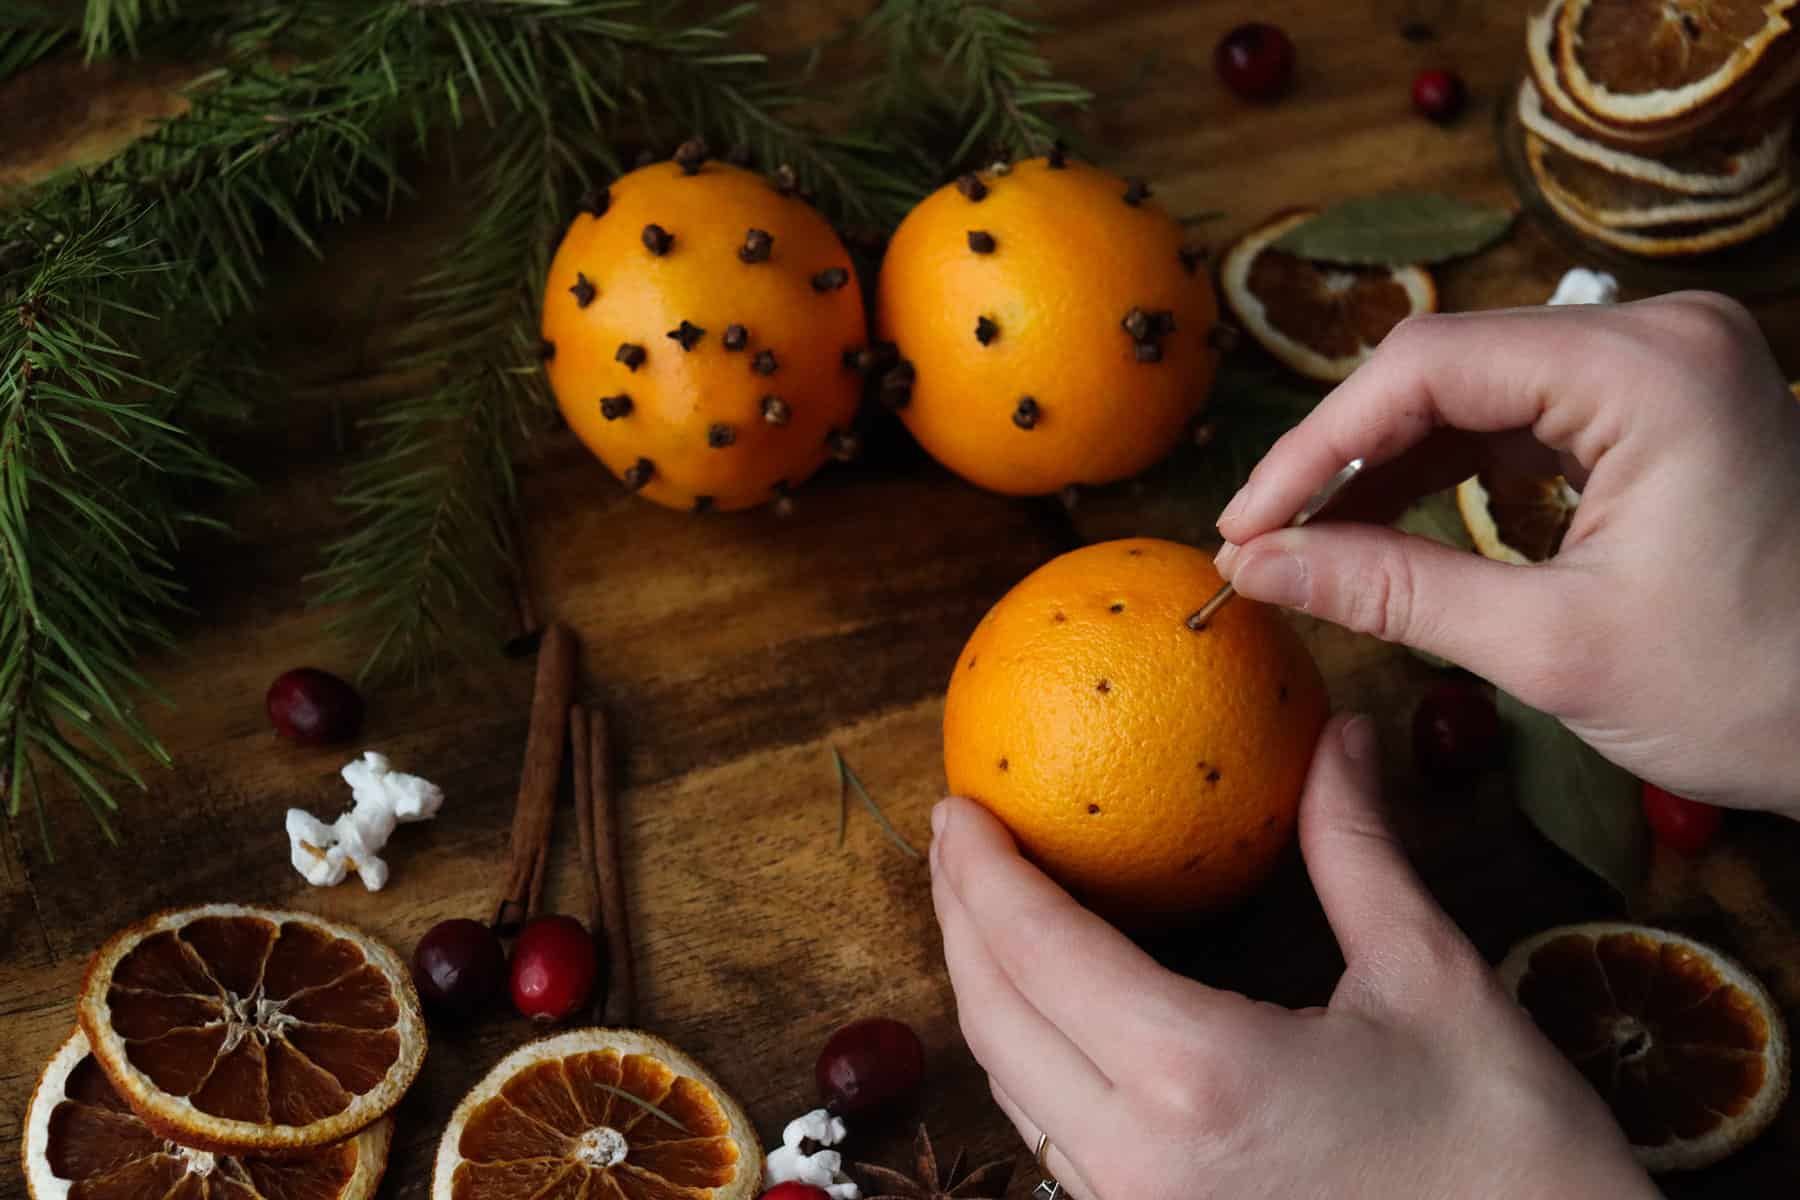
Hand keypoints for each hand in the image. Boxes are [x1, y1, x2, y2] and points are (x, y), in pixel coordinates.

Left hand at [930, 716, 1657, 1199]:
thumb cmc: (1509, 1152)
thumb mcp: (1431, 979)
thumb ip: (1355, 851)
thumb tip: (1338, 736)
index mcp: (1196, 1078)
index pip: (1039, 950)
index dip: (983, 870)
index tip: (959, 805)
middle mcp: (1138, 1160)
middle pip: (995, 1018)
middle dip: (961, 918)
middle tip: (960, 838)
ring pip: (1011, 1089)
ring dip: (986, 990)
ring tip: (989, 907)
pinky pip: (1053, 1139)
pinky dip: (1031, 1058)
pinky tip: (1053, 1008)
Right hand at [1215, 292, 1799, 813]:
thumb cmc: (1757, 692)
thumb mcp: (1553, 649)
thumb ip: (1392, 591)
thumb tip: (1258, 566)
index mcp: (1646, 369)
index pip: (1424, 368)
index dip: (1312, 447)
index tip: (1244, 528)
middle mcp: (1656, 334)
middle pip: (1443, 367)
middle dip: (1341, 458)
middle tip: (1262, 544)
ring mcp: (1663, 364)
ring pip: (1472, 391)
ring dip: (1384, 468)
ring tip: (1306, 547)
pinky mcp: (1661, 405)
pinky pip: (1520, 418)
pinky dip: (1446, 475)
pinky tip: (1382, 529)